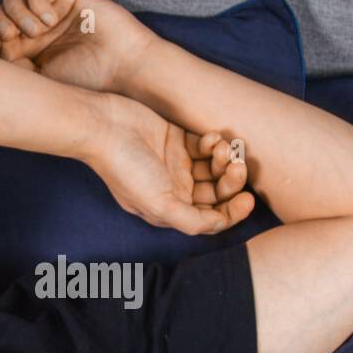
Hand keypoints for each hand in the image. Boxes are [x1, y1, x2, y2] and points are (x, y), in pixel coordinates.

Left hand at [0, 0, 157, 94]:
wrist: (125, 72)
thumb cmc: (89, 85)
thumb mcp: (44, 85)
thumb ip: (16, 71)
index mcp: (27, 54)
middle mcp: (35, 32)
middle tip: (11, 40)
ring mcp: (50, 14)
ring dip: (16, 14)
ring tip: (34, 32)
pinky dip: (35, 3)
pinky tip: (49, 22)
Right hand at [84, 94, 254, 235]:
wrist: (104, 127)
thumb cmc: (125, 168)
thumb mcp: (158, 205)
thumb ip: (191, 221)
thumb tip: (219, 225)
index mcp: (170, 210)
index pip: (210, 218)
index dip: (232, 213)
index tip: (248, 200)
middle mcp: (175, 190)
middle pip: (217, 193)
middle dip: (231, 182)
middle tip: (237, 166)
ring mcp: (177, 165)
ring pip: (215, 169)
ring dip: (225, 160)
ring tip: (222, 148)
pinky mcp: (177, 141)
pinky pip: (206, 147)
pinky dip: (213, 143)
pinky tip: (210, 138)